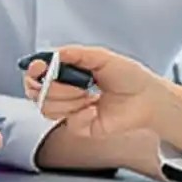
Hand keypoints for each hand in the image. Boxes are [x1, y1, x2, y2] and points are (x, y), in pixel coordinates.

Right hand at [23, 46, 181, 152]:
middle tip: (76, 83)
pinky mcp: (82, 127)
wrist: (148, 98)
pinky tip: (95, 109)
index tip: (39, 67)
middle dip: (53, 87)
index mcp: (68, 73)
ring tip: (91, 94)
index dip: (33, 72)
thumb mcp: (100, 57)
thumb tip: (52, 54)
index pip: (37, 75)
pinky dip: (82, 114)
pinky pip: (69, 123)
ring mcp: (72, 111)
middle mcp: (66, 92)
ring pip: (49, 109)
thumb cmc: (129, 75)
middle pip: (37, 93)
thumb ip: (74, 54)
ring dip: (69, 99)